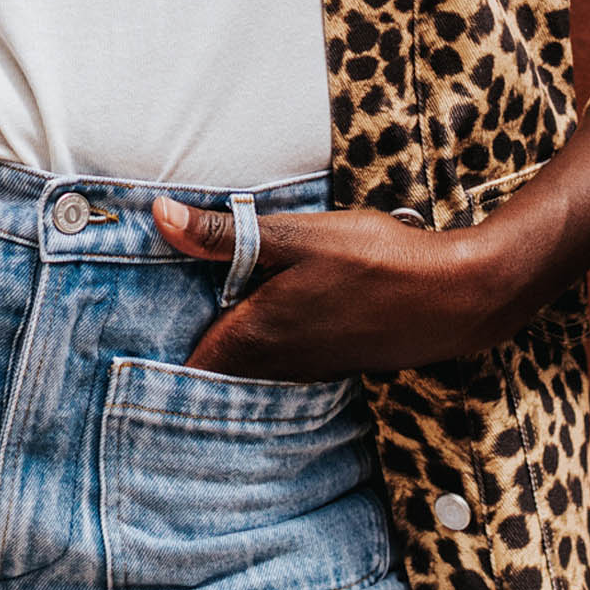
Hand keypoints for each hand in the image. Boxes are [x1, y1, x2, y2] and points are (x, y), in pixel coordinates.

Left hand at [152, 80, 589, 383]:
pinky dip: (266, 350)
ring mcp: (310, 370)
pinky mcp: (336, 364)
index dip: (158, 350)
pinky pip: (283, 365)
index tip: (130, 337)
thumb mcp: (299, 236)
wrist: (459, 296)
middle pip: (217, 369)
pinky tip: (269, 320)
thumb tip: (161, 219)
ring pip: (251, 368)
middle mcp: (279, 366)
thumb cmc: (379, 262)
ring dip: (229, 350)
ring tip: (205, 321)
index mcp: (257, 336)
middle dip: (189, 349)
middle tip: (155, 328)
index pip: (189, 362)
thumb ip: (227, 234)